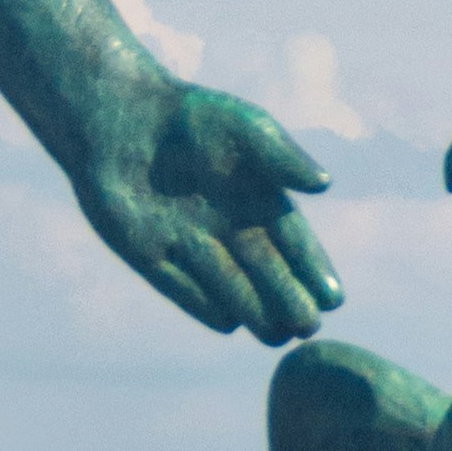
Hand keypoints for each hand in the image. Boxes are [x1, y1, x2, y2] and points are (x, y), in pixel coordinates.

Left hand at [76, 84, 342, 345]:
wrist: (117, 115)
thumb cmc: (189, 116)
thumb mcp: (243, 127)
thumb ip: (280, 156)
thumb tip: (324, 183)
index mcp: (257, 197)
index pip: (292, 241)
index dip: (313, 269)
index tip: (334, 297)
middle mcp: (227, 227)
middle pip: (265, 272)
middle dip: (288, 299)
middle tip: (308, 326)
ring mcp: (189, 242)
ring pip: (228, 286)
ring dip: (253, 310)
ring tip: (277, 335)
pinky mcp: (150, 253)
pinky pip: (181, 286)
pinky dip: (203, 303)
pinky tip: (228, 323)